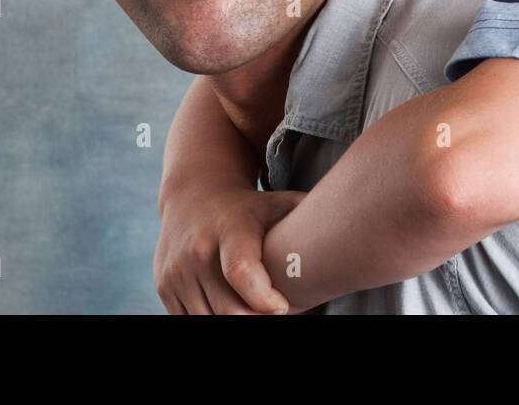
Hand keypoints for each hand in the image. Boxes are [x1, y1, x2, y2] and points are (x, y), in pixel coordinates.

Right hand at [155, 186, 305, 314]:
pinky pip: (191, 321)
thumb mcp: (279, 203)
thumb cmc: (250, 206)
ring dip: (238, 323)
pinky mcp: (164, 287)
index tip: (283, 308)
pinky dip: (214, 322)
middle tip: (279, 314)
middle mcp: (197, 251)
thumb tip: (354, 228)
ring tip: (260, 312)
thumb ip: (310, 217)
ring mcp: (177, 272)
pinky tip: (236, 310)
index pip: (241, 272)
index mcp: (229, 229)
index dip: (263, 298)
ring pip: (209, 321)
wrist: (193, 194)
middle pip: (228, 310)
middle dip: (256, 321)